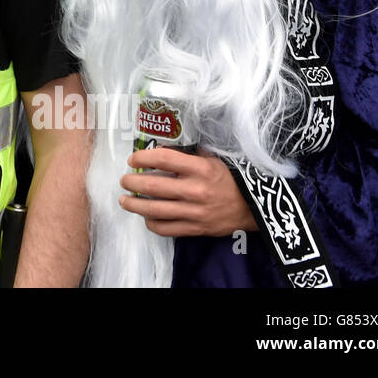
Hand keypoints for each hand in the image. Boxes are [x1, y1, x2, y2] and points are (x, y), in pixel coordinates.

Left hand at [119, 148, 257, 237]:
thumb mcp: (213, 159)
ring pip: (155, 210)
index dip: (143, 157)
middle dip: (132, 182)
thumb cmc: (230, 179)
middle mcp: (195, 190)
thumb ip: (188, 154)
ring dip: (134, 205)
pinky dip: (151, 223)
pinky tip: (146, 217)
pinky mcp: (196, 229)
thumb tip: (161, 147)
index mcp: (200, 168)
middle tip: (124, 180)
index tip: (132, 159)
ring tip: (124, 200)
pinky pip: (166, 229)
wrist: (254, 208)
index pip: (164, 159)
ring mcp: (195, 212)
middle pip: (153, 186)